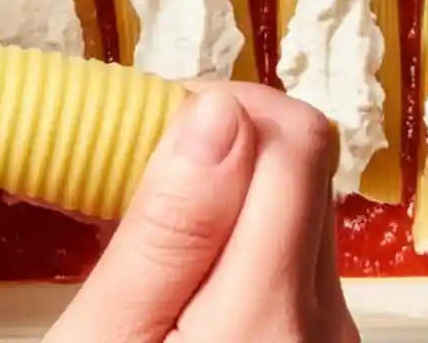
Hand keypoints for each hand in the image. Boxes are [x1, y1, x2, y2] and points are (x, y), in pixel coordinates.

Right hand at [47, 83, 358, 342]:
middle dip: (222, 142)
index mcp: (266, 310)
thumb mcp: (103, 334)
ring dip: (226, 188)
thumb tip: (216, 113)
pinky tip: (176, 267)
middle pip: (302, 166)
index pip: (295, 140)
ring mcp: (324, 334)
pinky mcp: (313, 341)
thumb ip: (167, 230)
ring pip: (297, 205)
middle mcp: (319, 319)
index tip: (152, 129)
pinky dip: (234, 235)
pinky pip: (289, 254)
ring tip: (148, 227)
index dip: (222, 107)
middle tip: (138, 176)